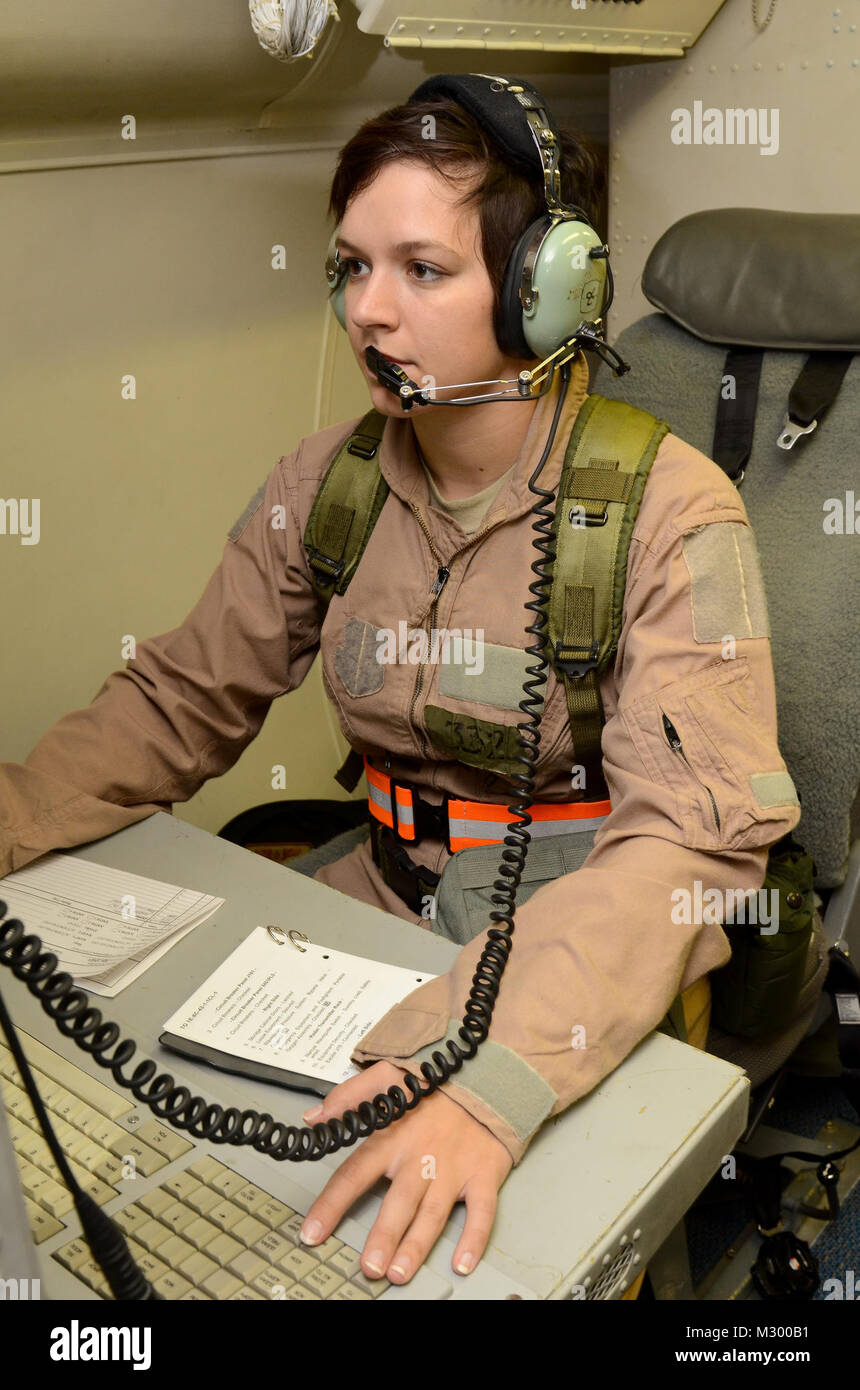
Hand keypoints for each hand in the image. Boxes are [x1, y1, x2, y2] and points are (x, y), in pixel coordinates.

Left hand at [298, 1060, 512, 1284]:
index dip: (330, 1205)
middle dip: (383, 1237)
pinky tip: (462, 1263)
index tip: (312, 1233)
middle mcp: (421, 1157)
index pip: (354, 1174)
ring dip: (417, 1245)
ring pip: (433, 1213)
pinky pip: (480, 1211)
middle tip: (370, 1267)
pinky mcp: (483, 1175)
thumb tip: (312, 1118)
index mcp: (392, 1137)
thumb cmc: (435, 1083)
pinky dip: (474, 1238)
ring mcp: (454, 1169)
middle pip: (398, 1202)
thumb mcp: (385, 1075)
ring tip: (400, 1273)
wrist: (488, 1073)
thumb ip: (348, 1096)